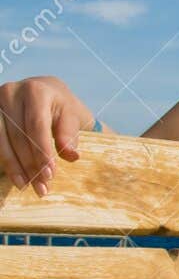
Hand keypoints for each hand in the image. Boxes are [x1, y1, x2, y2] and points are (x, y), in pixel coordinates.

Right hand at [0, 75, 96, 196]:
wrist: (44, 92)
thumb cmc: (61, 106)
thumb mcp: (72, 116)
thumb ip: (70, 134)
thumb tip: (72, 155)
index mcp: (36, 91)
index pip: (37, 126)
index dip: (42, 152)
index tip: (50, 174)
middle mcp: (11, 93)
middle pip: (19, 136)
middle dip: (31, 165)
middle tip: (42, 187)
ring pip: (3, 141)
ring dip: (15, 167)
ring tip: (28, 186)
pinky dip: (7, 162)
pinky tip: (17, 177)